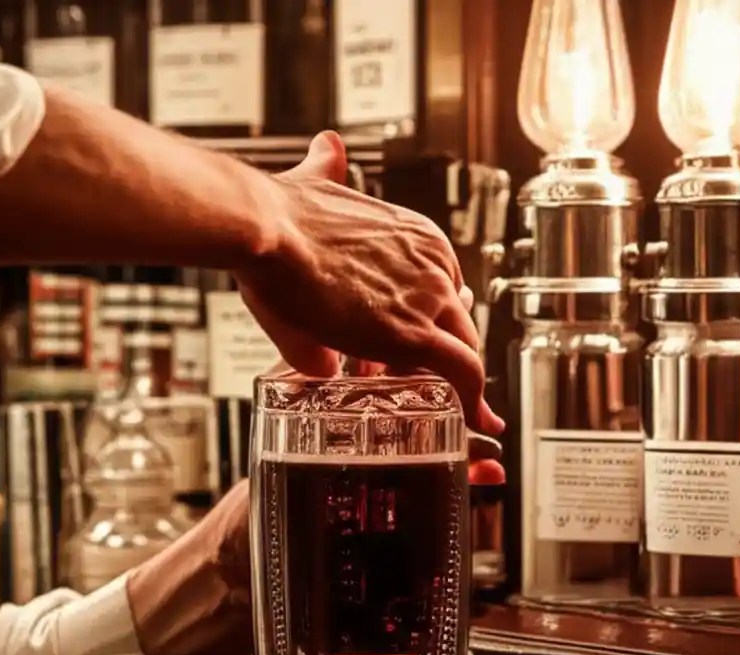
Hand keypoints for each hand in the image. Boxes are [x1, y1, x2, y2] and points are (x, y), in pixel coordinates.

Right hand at [235, 131, 502, 434]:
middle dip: (443, 355)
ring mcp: (428, 297)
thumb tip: (329, 147)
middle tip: (427, 385)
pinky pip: (463, 374)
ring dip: (451, 383)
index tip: (410, 343)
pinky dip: (472, 401)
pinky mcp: (415, 333)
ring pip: (463, 350)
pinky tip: (473, 421)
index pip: (441, 288)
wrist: (266, 229)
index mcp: (414, 234)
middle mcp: (433, 263)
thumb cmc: (278, 216)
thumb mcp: (315, 176)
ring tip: (448, 412)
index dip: (426, 321)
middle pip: (458, 320)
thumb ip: (328, 163)